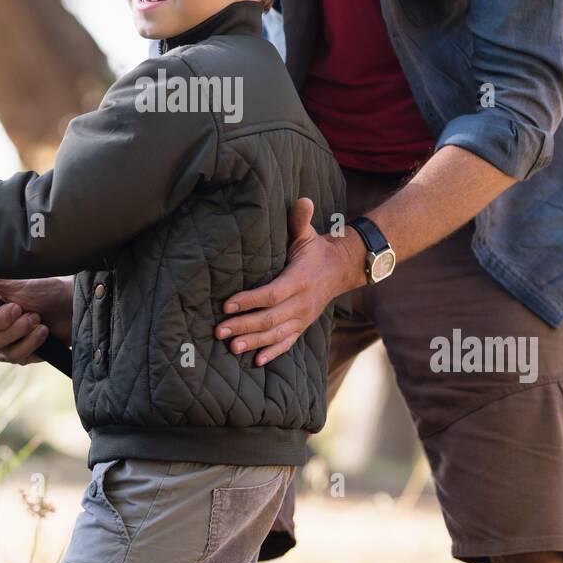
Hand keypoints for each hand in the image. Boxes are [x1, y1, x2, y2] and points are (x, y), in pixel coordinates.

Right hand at [0, 273, 73, 364]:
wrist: (71, 307)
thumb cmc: (44, 290)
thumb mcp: (16, 282)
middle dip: (1, 320)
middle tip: (20, 308)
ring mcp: (3, 341)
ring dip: (19, 330)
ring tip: (36, 318)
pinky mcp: (18, 355)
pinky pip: (14, 356)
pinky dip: (30, 342)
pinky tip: (42, 331)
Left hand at [214, 198, 364, 364]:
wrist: (342, 270)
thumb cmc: (317, 251)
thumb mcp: (308, 235)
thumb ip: (301, 220)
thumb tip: (303, 200)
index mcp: (299, 279)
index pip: (272, 294)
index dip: (250, 300)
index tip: (227, 304)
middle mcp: (302, 303)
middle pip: (270, 318)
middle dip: (244, 325)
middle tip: (219, 331)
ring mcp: (303, 317)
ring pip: (276, 334)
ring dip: (253, 342)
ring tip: (231, 347)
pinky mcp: (303, 325)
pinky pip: (288, 343)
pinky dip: (273, 353)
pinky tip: (256, 361)